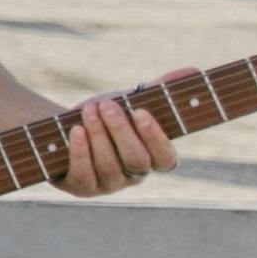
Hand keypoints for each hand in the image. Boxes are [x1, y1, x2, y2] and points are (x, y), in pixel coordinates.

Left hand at [47, 92, 175, 197]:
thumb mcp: (131, 101)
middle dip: (121, 131)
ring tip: (88, 110)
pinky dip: (80, 151)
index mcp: (154, 158)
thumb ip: (160, 89)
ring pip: (109, 166)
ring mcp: (108, 184)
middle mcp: (134, 176)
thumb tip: (193, 70)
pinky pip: (83, 174)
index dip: (155, 137)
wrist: (63, 129)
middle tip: (106, 104)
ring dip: (98, 135)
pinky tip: (76, 130)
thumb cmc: (106, 115)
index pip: (166, 158)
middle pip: (136, 160)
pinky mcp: (81, 187)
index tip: (141, 112)